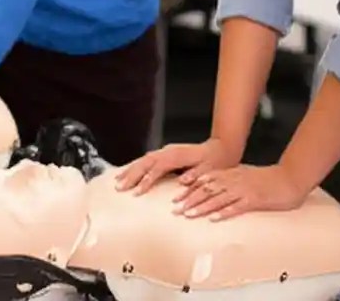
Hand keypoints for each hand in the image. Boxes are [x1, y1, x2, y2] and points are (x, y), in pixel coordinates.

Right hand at [114, 137, 239, 194]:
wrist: (221, 148)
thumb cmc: (216, 161)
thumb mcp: (210, 170)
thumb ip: (197, 175)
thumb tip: (182, 182)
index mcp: (178, 155)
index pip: (158, 167)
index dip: (147, 179)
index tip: (138, 192)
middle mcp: (170, 151)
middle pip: (146, 162)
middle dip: (131, 175)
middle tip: (120, 187)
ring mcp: (166, 151)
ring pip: (144, 160)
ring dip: (131, 170)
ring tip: (118, 181)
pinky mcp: (166, 154)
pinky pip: (147, 160)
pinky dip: (136, 167)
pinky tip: (129, 173)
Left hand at [172, 164, 305, 220]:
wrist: (290, 178)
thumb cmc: (269, 179)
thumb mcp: (245, 175)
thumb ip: (230, 179)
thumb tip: (213, 186)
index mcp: (231, 174)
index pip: (205, 181)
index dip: (189, 190)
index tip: (176, 197)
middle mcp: (235, 181)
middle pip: (207, 190)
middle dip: (190, 200)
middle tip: (175, 209)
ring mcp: (244, 190)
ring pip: (219, 198)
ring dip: (202, 207)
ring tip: (189, 214)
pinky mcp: (255, 199)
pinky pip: (237, 206)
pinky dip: (225, 212)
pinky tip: (214, 218)